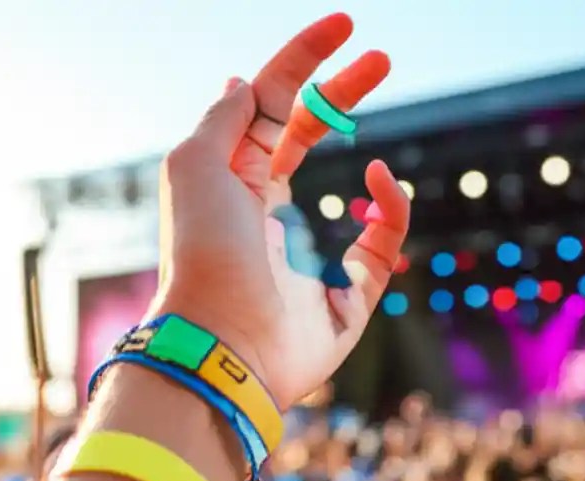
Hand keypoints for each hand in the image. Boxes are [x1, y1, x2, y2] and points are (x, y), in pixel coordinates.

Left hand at [154, 13, 409, 408]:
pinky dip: (389, 216)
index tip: (343, 25)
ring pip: (353, 199)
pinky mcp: (345, 300)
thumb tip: (246, 81)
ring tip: (372, 163)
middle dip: (343, 94)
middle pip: (312, 139)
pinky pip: (381, 250)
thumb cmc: (202, 253)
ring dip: (374, 172)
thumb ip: (225, 118)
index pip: (272, 107)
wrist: (222, 344)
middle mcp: (267, 215)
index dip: (303, 62)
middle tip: (382, 58)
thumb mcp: (195, 164)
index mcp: (232, 181)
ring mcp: (308, 257)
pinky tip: (380, 192)